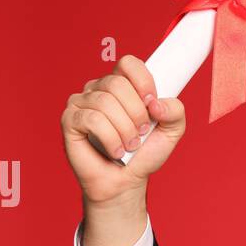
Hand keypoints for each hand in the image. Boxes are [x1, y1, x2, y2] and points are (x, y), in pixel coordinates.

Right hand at [61, 54, 185, 203]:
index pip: (128, 63)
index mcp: (122, 85)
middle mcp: (98, 89)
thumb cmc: (144, 154)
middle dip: (136, 113)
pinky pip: (92, 120)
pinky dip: (110, 139)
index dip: (143, 81)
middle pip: (117, 84)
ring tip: (129, 145)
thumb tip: (156, 103)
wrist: (125, 182)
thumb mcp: (171, 132)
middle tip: (141, 133)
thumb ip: (176, 111)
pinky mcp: (70, 120)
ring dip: (124, 130)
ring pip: (105, 103)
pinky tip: (114, 150)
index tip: (152, 103)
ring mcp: (81, 103)